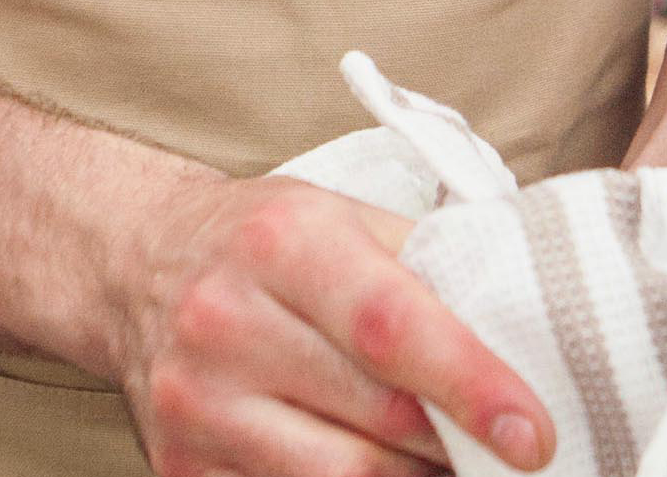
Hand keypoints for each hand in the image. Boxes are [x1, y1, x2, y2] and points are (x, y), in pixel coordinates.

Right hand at [114, 175, 548, 476]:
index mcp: (283, 242)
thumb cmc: (261, 238)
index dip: (470, 383)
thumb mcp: (341, 215)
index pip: (390, 324)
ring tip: (445, 462)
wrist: (134, 264)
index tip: (532, 432)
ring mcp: (198, 407)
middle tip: (504, 450)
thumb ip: (427, 263)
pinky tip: (381, 475)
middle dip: (455, 444)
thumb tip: (525, 320)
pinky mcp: (180, 470)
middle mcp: (228, 323)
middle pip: (376, 420)